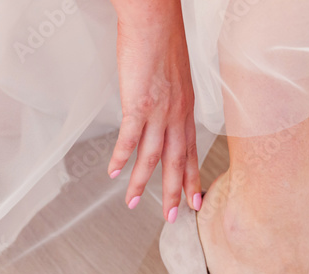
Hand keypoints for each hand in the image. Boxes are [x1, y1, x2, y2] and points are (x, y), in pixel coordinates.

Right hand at [108, 2, 200, 221]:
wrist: (154, 20)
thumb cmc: (162, 41)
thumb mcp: (174, 76)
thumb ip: (171, 99)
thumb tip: (164, 109)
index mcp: (186, 109)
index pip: (192, 151)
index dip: (193, 178)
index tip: (195, 200)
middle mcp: (176, 115)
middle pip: (177, 162)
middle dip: (174, 193)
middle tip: (173, 217)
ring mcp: (158, 112)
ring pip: (152, 157)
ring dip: (142, 183)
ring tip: (133, 203)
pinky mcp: (138, 105)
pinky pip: (129, 139)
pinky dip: (121, 159)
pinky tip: (113, 173)